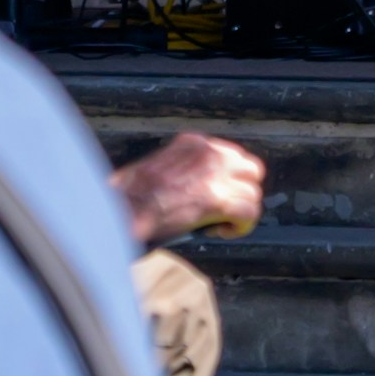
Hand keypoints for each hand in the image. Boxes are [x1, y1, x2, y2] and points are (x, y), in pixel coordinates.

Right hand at [112, 127, 264, 247]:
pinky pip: (249, 212)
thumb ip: (183, 170)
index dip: (229, 180)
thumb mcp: (158, 168)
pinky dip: (239, 227)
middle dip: (242, 192)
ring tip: (218, 225)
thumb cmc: (128, 197)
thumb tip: (197, 189)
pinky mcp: (218, 199)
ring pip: (253, 193)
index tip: (216, 196)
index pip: (231, 156)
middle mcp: (209, 153)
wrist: (121, 211)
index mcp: (193, 143)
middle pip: (251, 170)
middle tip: (224, 212)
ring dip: (239, 213)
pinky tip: (220, 232)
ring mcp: (215, 175)